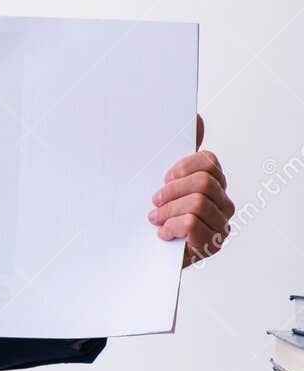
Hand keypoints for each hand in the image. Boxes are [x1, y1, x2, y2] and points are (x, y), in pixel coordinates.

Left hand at [147, 115, 232, 266]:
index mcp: (213, 184)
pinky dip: (172, 227)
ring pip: (198, 203)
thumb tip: (196, 117)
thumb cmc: (157, 213)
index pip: (208, 161)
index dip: (182, 166)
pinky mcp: (211, 245)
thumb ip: (177, 151)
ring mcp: (220, 225)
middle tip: (154, 201)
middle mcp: (222, 203)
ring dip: (168, 210)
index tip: (163, 177)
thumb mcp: (161, 180)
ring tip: (155, 219)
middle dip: (172, 190)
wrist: (148, 254)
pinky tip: (162, 234)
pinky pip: (193, 225)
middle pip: (204, 181)